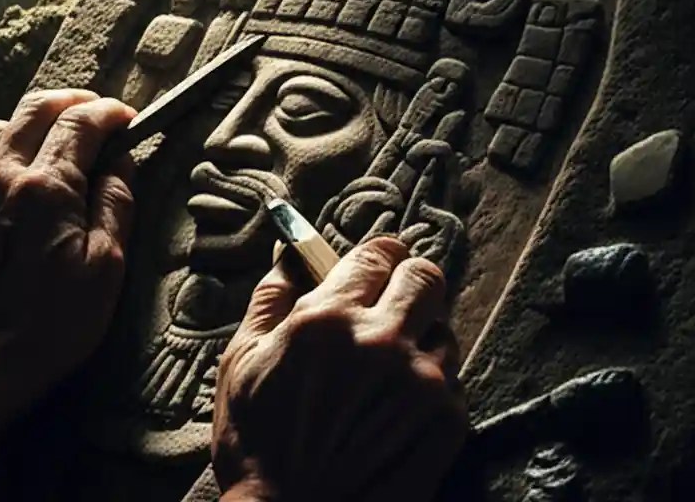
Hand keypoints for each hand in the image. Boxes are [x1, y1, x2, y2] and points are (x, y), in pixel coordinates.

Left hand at [0, 89, 136, 423]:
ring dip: (31, 127)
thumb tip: (122, 163)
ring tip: (54, 146)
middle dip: (71, 104)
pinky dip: (1, 163)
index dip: (109, 112)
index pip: (81, 121)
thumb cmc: (53, 324)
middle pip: (35, 109)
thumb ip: (115, 203)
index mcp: (45, 188)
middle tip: (95, 116)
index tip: (127, 119)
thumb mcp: (107, 266)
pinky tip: (16, 189)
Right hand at [212, 237, 466, 501]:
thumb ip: (271, 296)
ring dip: (420, 339)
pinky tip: (394, 410)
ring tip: (386, 372)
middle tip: (388, 307)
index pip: (380, 254)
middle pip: (427, 278)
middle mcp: (383, 343)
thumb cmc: (256, 442)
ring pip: (444, 330)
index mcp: (329, 320)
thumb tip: (290, 253)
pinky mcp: (447, 423)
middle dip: (409, 283)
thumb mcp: (242, 359)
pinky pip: (453, 381)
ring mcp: (423, 384)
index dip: (377, 257)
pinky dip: (429, 386)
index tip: (373, 269)